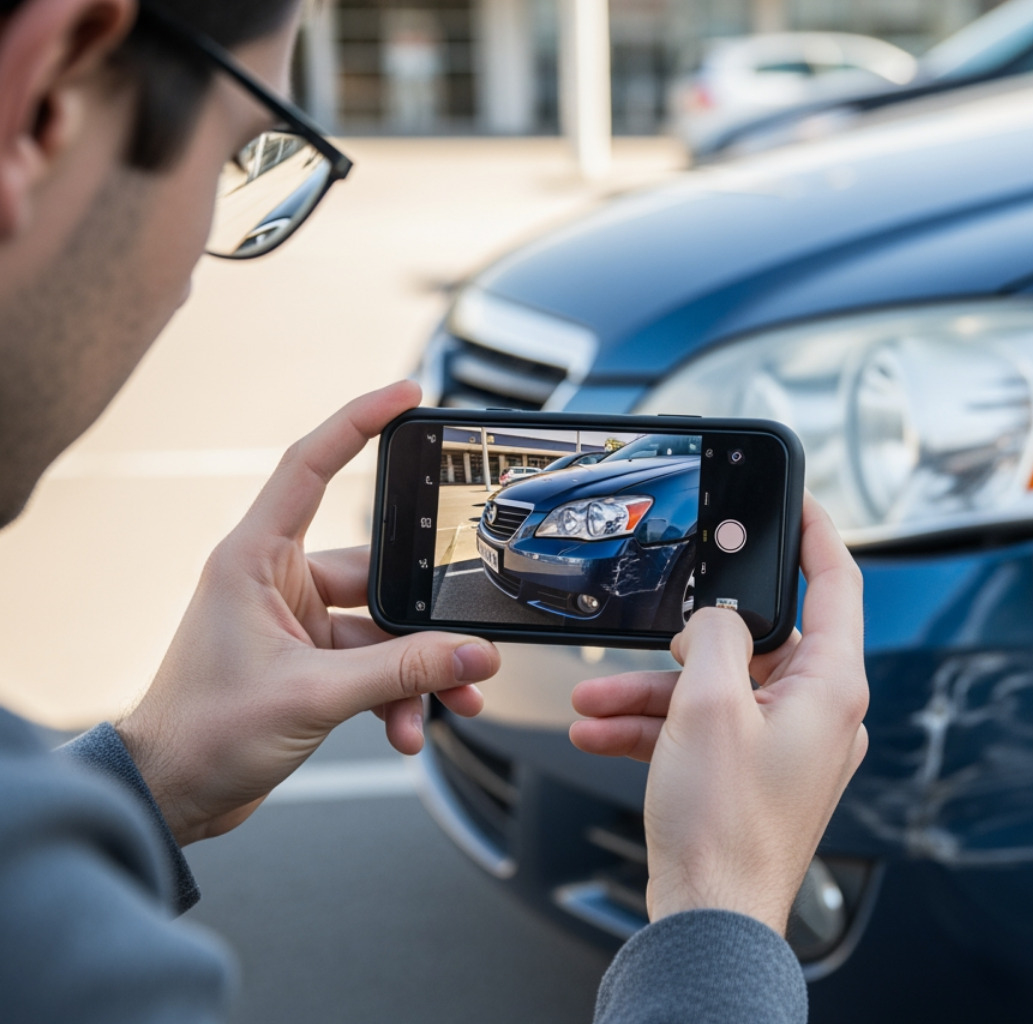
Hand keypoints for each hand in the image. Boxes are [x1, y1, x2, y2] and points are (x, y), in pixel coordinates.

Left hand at [117, 382, 497, 845]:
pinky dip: (398, 695)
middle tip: (470, 639)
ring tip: (450, 701)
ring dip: (418, 669)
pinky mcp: (309, 664)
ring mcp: (294, 624)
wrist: (172, 796)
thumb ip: (403, 672)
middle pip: (376, 572)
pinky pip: (373, 665)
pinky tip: (411, 728)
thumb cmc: (202, 734)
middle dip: (426, 617)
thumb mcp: (314, 696)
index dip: (359, 422)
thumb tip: (474, 654)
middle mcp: (274, 583)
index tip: (407, 396)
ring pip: (383, 629)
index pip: (311, 466)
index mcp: (254, 560)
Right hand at [569, 494, 867, 933]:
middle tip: (656, 628)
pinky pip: (707, 730)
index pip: (837, 585)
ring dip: (654, 691)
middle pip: (759, 642)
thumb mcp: (707, 705)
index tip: (799, 502)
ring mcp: (788, 748)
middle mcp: (819, 713)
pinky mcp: (756, 776)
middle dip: (688, 640)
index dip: (816, 534)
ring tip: (595, 698)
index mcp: (831, 685)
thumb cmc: (725, 827)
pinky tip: (602, 729)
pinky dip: (658, 727)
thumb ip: (713, 638)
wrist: (710, 920)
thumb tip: (714, 622)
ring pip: (720, 690)